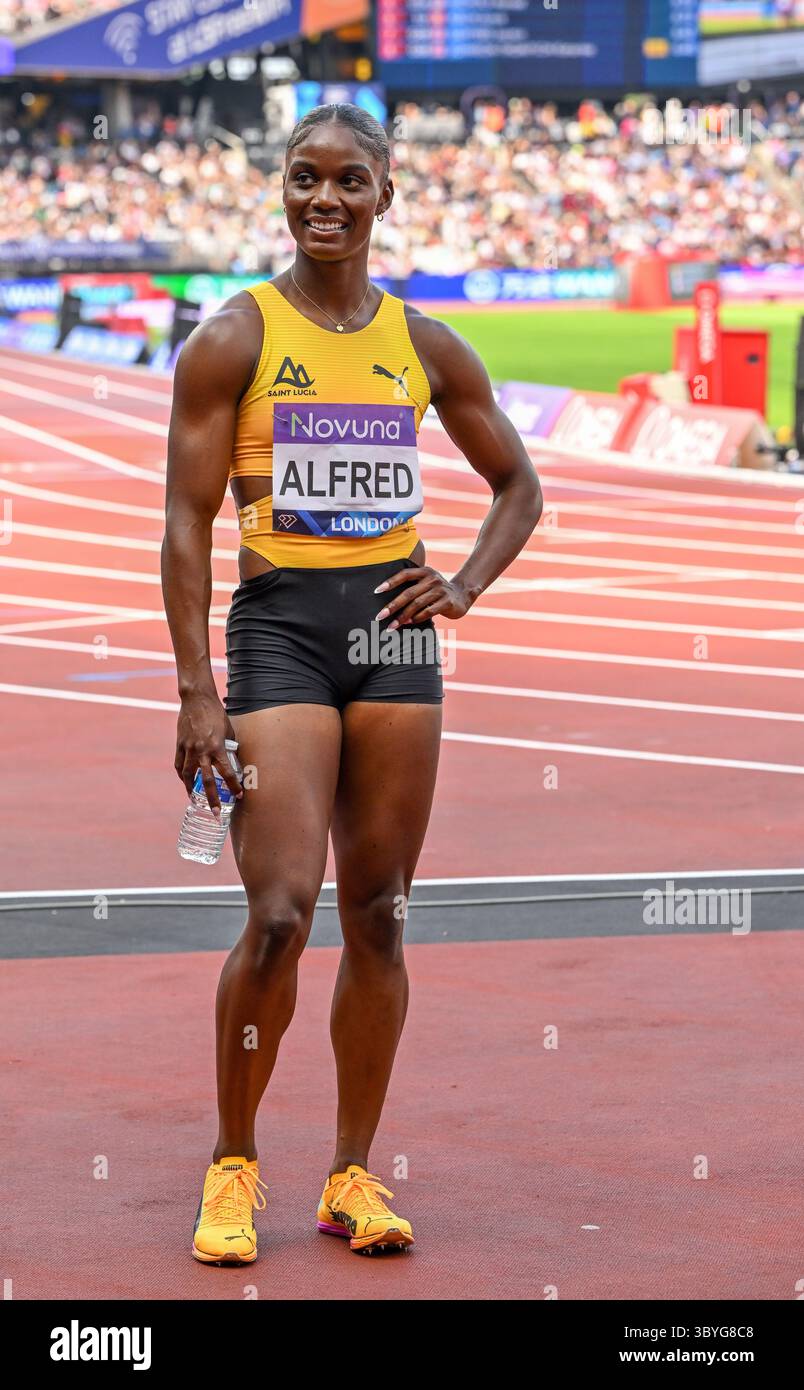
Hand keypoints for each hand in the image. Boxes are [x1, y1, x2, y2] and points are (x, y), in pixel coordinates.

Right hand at [174, 693, 242, 815]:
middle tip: (215, 813)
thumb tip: (233, 760)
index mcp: (217, 747)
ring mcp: (188, 749)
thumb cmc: (216, 713)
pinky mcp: (179, 745)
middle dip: (212, 799)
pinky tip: (185, 780)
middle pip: (206, 782)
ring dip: (191, 790)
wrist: (196, 699)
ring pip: (187, 775)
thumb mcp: (228, 731)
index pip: (227, 773)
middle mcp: (202, 751)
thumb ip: (229, 747)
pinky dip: (181, 774)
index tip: (238, 796)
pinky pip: (178, 764)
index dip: (234, 786)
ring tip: (195, 800)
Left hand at [374, 565, 472, 628]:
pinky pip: (428, 611)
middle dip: (393, 606)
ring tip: (392, 625)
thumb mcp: (426, 583)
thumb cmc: (436, 591)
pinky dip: (417, 618)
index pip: (405, 574)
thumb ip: (411, 587)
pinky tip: (408, 623)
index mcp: (425, 571)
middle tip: (380, 616)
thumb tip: (387, 601)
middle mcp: (432, 579)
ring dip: (403, 616)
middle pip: (408, 593)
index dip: (390, 582)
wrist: (462, 596)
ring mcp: (441, 590)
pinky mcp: (447, 602)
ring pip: (417, 604)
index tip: (376, 591)